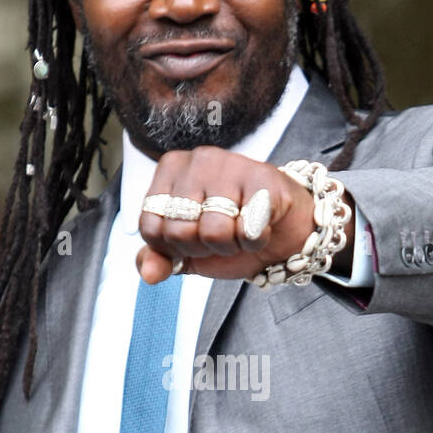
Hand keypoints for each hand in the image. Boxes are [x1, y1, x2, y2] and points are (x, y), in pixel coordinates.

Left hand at [135, 147, 350, 283]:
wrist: (283, 229)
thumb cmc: (231, 231)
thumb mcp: (188, 250)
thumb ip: (160, 258)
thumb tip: (148, 273)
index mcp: (170, 169)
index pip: (151, 228)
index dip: (174, 248)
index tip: (195, 236)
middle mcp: (198, 159)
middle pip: (180, 231)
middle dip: (203, 247)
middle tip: (222, 234)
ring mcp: (231, 164)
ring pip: (214, 231)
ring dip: (231, 245)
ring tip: (241, 229)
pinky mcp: (264, 178)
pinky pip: (248, 230)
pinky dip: (254, 241)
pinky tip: (260, 225)